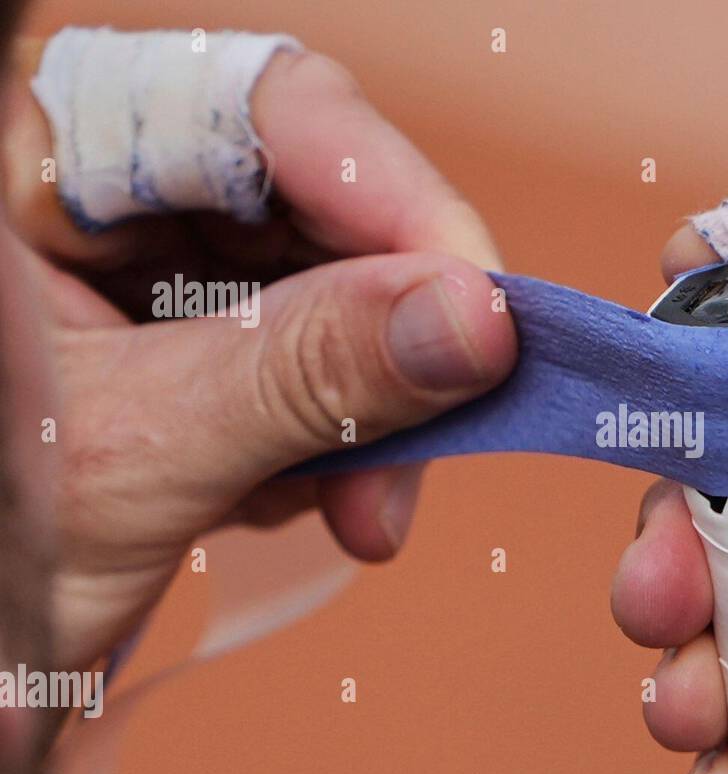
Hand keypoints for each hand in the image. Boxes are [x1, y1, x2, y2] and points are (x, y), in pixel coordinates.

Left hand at [1, 42, 515, 667]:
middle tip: (422, 450)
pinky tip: (277, 497)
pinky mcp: (208, 339)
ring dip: (373, 413)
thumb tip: (478, 320)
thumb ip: (303, 375)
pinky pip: (328, 358)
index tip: (478, 308)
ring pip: (346, 292)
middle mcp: (118, 194)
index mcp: (51, 162)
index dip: (390, 195)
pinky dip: (340, 441)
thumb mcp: (137, 449)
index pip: (263, 112)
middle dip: (389, 341)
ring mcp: (166, 269)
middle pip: (325, 206)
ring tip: (350, 507)